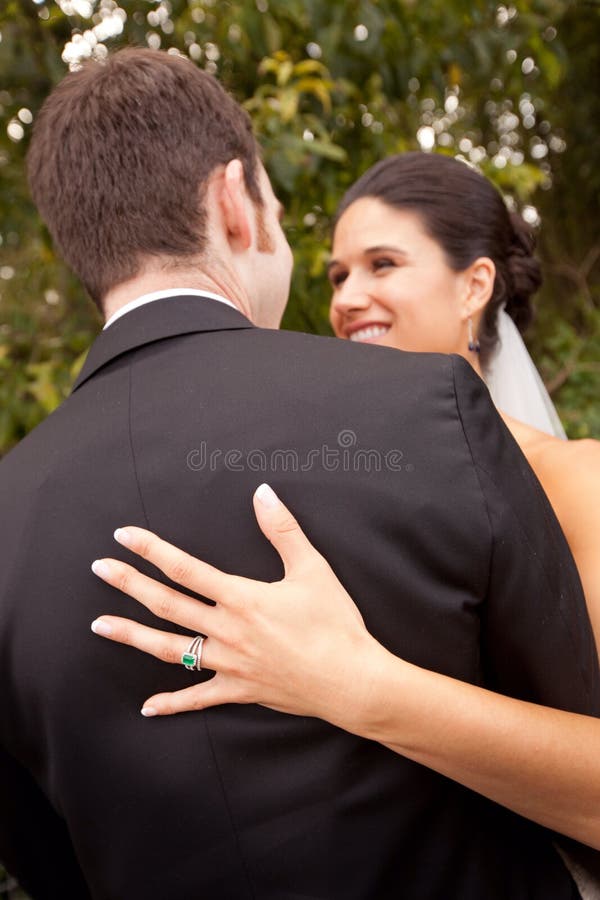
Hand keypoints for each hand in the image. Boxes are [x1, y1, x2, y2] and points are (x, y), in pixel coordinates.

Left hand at [91, 483, 384, 724]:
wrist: (352, 681)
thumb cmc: (336, 623)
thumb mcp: (313, 569)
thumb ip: (283, 530)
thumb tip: (263, 492)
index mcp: (242, 598)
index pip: (186, 568)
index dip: (152, 549)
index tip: (124, 536)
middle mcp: (227, 630)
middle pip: (168, 604)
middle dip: (130, 585)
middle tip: (98, 568)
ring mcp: (229, 664)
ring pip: (170, 649)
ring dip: (132, 636)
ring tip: (99, 625)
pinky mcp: (239, 690)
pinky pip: (198, 699)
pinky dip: (172, 703)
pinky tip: (147, 706)